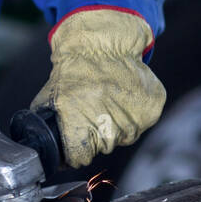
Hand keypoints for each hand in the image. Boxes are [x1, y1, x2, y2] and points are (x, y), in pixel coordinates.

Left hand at [32, 8, 165, 168]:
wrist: (101, 44)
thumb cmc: (71, 73)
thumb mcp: (48, 100)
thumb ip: (49, 130)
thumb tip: (50, 156)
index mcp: (80, 122)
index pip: (80, 157)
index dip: (75, 151)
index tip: (75, 142)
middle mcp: (109, 122)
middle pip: (104, 148)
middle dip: (96, 135)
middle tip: (92, 111)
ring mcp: (134, 116)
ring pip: (125, 137)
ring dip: (116, 125)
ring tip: (106, 101)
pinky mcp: (152, 107)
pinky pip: (142, 123)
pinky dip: (133, 114)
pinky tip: (122, 96)